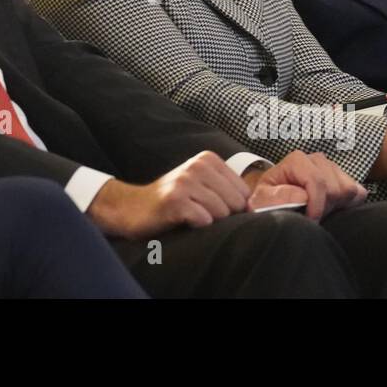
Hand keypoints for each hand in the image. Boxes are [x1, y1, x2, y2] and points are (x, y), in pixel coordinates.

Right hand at [88, 151, 249, 238]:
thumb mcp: (202, 186)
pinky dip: (196, 226)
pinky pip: (204, 221)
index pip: (244, 191)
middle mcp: (197, 166)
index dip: (232, 207)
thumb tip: (254, 208)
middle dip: (222, 215)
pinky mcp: (175, 200)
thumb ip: (228, 191)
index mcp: (208, 159)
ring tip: (189, 215)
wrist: (133, 208)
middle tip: (198, 212)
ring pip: (222, 213)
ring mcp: (185, 181)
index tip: (211, 206)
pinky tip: (181, 220)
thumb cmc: (173, 201)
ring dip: (207, 221)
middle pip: (236, 203)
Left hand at [251, 149, 365, 219]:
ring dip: (335, 206)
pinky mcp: (345, 178)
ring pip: (348, 190)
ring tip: (319, 211)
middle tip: (311, 216)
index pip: (318, 181)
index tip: (310, 220)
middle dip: (324, 207)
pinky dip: (348, 204)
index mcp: (297, 161)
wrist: (276, 198)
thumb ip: (276, 197)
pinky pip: (358, 193)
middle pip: (334, 187)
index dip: (316, 205)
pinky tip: (332, 208)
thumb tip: (302, 196)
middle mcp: (317, 159)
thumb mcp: (263, 199)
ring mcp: (333, 168)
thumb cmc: (269, 198)